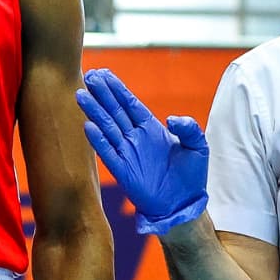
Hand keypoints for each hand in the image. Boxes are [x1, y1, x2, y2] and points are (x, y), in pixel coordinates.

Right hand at [76, 68, 207, 233]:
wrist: (183, 205)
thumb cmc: (191, 176)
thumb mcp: (198, 147)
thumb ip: (189, 128)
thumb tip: (171, 119)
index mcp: (152, 129)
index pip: (131, 103)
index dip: (117, 88)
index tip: (103, 73)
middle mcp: (136, 138)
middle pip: (115, 110)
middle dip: (102, 93)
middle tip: (88, 75)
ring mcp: (128, 153)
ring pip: (107, 127)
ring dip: (94, 111)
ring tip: (81, 94)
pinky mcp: (123, 171)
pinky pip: (108, 152)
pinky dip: (98, 140)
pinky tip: (87, 125)